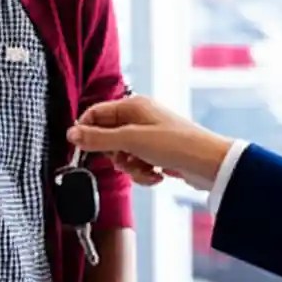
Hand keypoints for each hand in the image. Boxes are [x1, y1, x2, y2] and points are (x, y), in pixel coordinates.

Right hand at [67, 95, 232, 189]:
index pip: (96, 114)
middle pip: (108, 137)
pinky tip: (157, 176)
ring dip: (131, 168)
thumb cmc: (176, 145)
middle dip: (115, 155)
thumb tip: (71, 134)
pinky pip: (138, 163)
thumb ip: (99, 138)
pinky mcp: (158, 152)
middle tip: (126, 160)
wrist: (210, 164)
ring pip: (122, 154)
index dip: (86, 132)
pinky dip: (143, 173)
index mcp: (133, 105)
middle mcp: (141, 117)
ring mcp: (150, 135)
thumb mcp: (131, 141)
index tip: (81, 150)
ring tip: (147, 170)